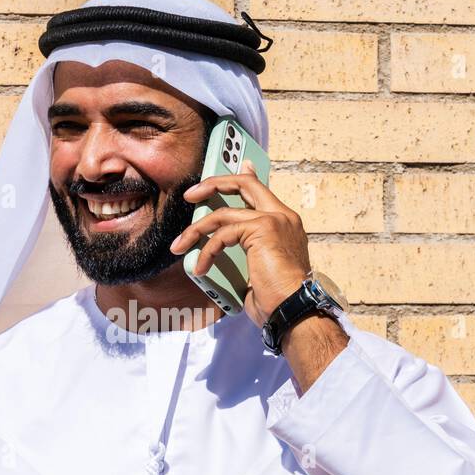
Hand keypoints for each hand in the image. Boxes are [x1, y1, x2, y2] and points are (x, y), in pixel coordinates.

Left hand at [169, 159, 310, 328]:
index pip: (263, 191)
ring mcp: (274, 220)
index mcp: (286, 224)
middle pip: (245, 184)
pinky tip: (200, 268)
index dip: (247, 176)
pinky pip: (222, 234)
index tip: (239, 164)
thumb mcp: (257, 271)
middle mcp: (283, 217)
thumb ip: (244, 252)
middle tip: (191, 195)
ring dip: (196, 229)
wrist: (294, 310)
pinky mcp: (262, 229)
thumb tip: (218, 249)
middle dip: (214, 184)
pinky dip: (206, 250)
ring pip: (223, 213)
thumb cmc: (278, 300)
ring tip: (179, 246)